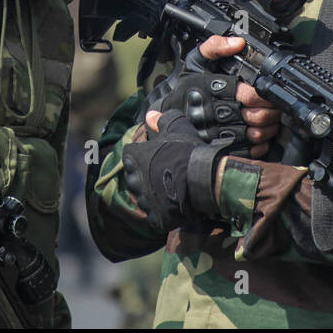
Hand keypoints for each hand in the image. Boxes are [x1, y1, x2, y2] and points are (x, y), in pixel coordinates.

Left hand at [123, 110, 228, 233]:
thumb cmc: (188, 150)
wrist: (202, 177)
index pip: (129, 156)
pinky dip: (162, 213)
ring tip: (171, 190)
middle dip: (145, 177)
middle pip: (134, 179)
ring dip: (153, 196)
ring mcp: (144, 200)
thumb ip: (161, 120)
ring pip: (144, 199)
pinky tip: (174, 205)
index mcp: (133, 158)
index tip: (154, 158)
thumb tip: (149, 114)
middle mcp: (134, 180)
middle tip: (164, 174)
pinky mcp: (156, 218)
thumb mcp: (177, 127)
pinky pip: (155, 217)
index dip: (141, 156)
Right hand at [146, 35, 281, 157]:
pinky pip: (249, 151)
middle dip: (270, 110)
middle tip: (274, 105)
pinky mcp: (221, 149)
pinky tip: (261, 135)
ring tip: (270, 118)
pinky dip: (261, 144)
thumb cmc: (188, 86)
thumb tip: (238, 43)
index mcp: (213, 91)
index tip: (268, 91)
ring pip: (255, 134)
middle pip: (256, 116)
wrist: (170, 111)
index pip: (249, 95)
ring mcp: (219, 134)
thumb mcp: (196, 60)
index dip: (264, 94)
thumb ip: (215, 46)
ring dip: (269, 127)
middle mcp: (215, 114)